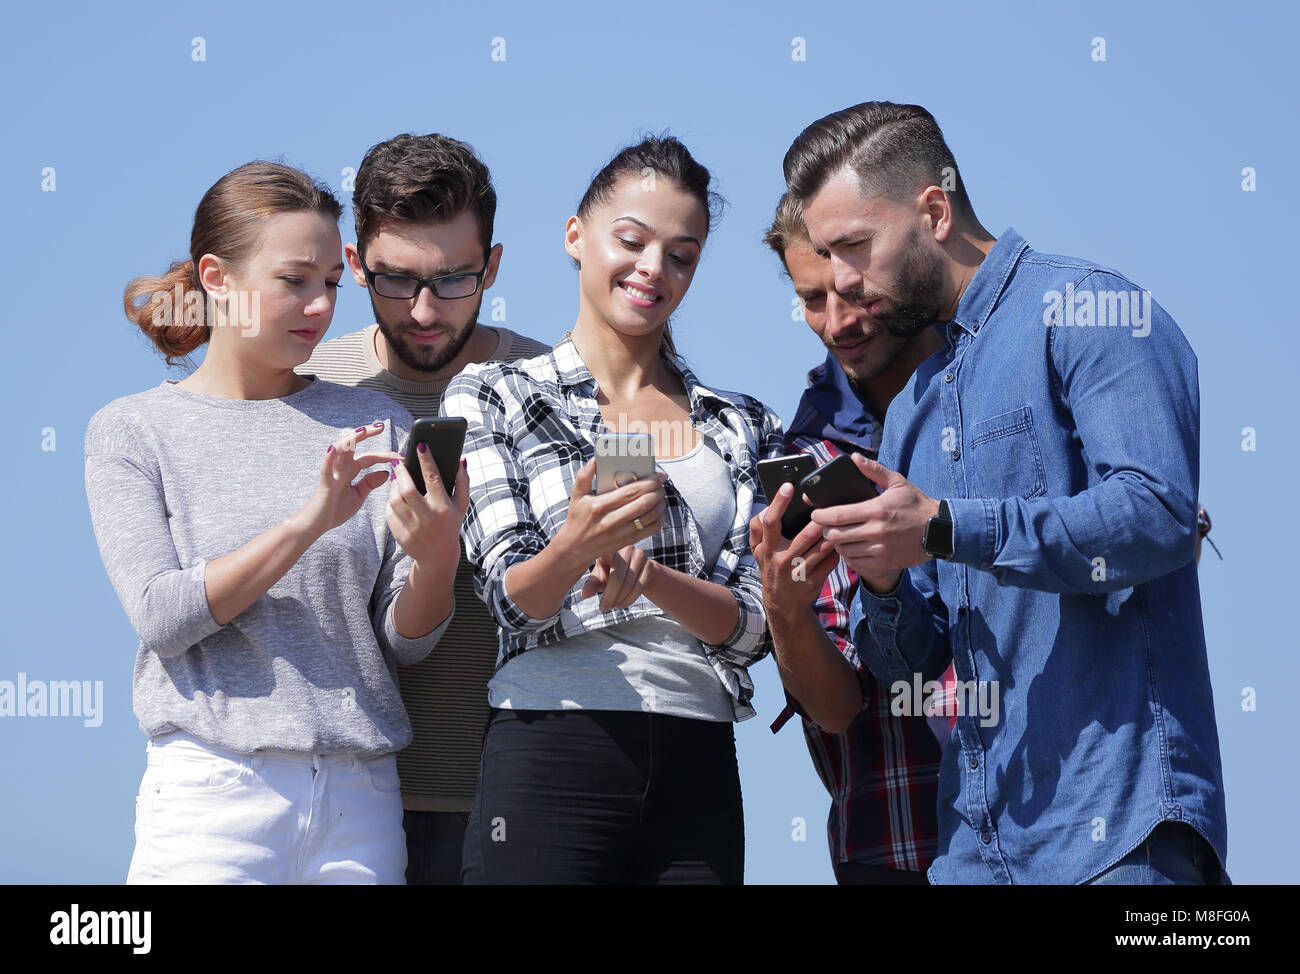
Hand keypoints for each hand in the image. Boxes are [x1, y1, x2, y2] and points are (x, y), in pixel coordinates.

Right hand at [300, 421, 400, 534]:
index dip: (385, 455)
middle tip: (381, 425)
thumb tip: (386, 473)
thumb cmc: (335, 509)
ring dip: (350, 439)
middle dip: (366, 433)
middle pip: (354, 445)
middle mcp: (341, 467)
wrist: (317, 525)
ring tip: (363, 431)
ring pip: (340, 449)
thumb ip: (370, 483)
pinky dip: (330, 456)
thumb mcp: (359, 495)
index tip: (401, 456)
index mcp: (350, 470)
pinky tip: (335, 447)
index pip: (370, 457)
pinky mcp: (324, 482)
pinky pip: (326, 467)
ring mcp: (332, 472)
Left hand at [386, 442, 470, 569]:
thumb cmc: (451, 524)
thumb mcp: (462, 505)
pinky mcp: (399, 533)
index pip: (433, 479)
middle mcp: (427, 517)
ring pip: (395, 499)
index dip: (426, 460)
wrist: (438, 556)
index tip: (421, 445)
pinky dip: (390, 500)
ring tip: (397, 479)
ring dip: (394, 485)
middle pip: (407, 489)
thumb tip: (460, 459)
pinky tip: (396, 496)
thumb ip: (463, 481)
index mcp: (443, 507)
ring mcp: (411, 527)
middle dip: (401, 471)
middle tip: (398, 462)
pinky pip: (389, 511)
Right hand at [553, 458, 667, 571]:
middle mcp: (610, 521)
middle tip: (661, 484)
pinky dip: (659, 520)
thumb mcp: (576, 495)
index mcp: (599, 506)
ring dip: (660, 505)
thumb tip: (595, 460)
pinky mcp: (626, 542)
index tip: (659, 475)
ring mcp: (619, 533)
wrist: (574, 547)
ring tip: (660, 496)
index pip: (630, 492)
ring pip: (649, 518)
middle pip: (643, 504)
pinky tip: (658, 512)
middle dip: (657, 491)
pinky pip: (650, 531)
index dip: (649, 482)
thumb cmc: (577, 517)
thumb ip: (584, 476)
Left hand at [579, 544, 654, 610]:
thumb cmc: (612, 574)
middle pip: (617, 577)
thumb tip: (584, 594)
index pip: (604, 558)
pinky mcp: (650, 566)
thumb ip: (592, 584)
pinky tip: (622, 605)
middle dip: (610, 596)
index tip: (596, 589)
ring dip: (619, 600)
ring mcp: (640, 555)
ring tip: (613, 606)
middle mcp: (625, 548)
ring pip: (629, 584)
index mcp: (610, 548)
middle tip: (604, 608)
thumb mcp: (600, 578)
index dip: (600, 575)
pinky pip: (639, 587)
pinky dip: (629, 600)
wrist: (638, 572)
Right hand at [750, 482, 839, 619]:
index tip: (789, 486)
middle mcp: (781, 561)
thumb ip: (757, 529)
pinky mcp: (814, 582)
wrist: (782, 603)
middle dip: (817, 522)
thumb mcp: (758, 550)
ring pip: (821, 549)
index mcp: (767, 549)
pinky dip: (836, 550)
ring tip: (838, 522)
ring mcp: (798, 573)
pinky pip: (830, 562)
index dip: (779, 503)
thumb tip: (764, 509)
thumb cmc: (772, 567)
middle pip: (803, 537)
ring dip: (831, 535)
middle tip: (826, 508)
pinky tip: (840, 541)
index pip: (770, 522)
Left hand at [807, 453, 938, 588]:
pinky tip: (850, 548)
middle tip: (825, 526)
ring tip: (838, 536)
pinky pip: (855, 563)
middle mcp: (875, 531)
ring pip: (843, 550)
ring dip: (836, 544)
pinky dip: (848, 556)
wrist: (939, 531)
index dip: (820, 515)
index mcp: (875, 510)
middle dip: (825, 530)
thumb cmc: (916, 505)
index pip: (837, 515)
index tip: (815, 513)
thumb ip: (874, 470)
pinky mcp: (884, 562)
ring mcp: (879, 549)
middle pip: (835, 535)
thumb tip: (854, 458)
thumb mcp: (897, 483)